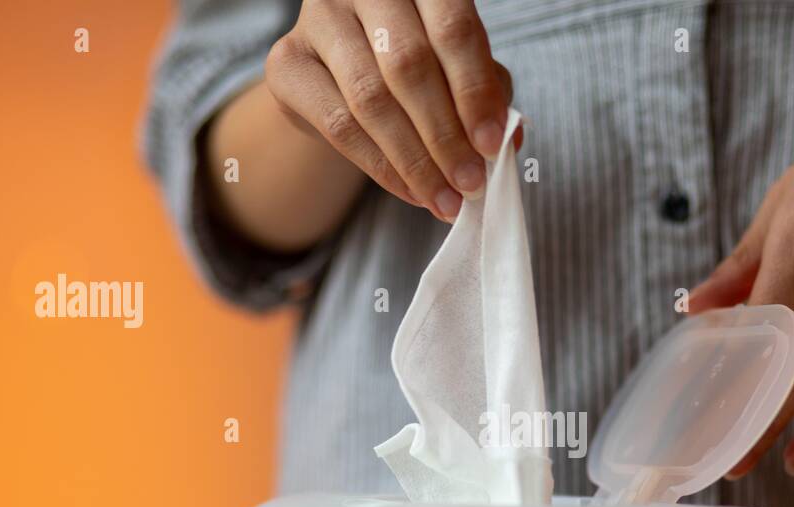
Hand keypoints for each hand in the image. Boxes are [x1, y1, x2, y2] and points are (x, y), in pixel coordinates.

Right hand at [266, 0, 513, 221]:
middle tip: (470, 184)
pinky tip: (411, 192)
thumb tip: (507, 140)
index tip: (492, 147)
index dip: (475, 92)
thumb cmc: (415, 62)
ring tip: (444, 200)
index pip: (453, 30)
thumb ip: (487, 92)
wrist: (340, 73)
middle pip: (409, 66)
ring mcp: (318, 19)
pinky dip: (382, 167)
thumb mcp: (459, 68)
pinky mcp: (286, 62)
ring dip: (414, 162)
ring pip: (371, 100)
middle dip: (445, 136)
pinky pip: (339, 126)